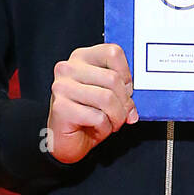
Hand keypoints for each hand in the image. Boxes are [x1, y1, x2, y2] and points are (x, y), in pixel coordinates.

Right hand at [46, 42, 137, 163]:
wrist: (66, 141)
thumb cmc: (88, 116)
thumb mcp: (108, 94)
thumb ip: (121, 87)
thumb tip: (133, 98)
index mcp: (81, 57)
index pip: (113, 53)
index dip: (127, 75)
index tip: (126, 91)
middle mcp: (68, 68)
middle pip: (113, 78)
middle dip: (124, 102)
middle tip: (122, 114)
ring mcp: (62, 87)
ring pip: (107, 98)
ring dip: (117, 117)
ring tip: (112, 122)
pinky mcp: (61, 107)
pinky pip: (98, 117)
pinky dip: (105, 127)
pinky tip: (97, 129)